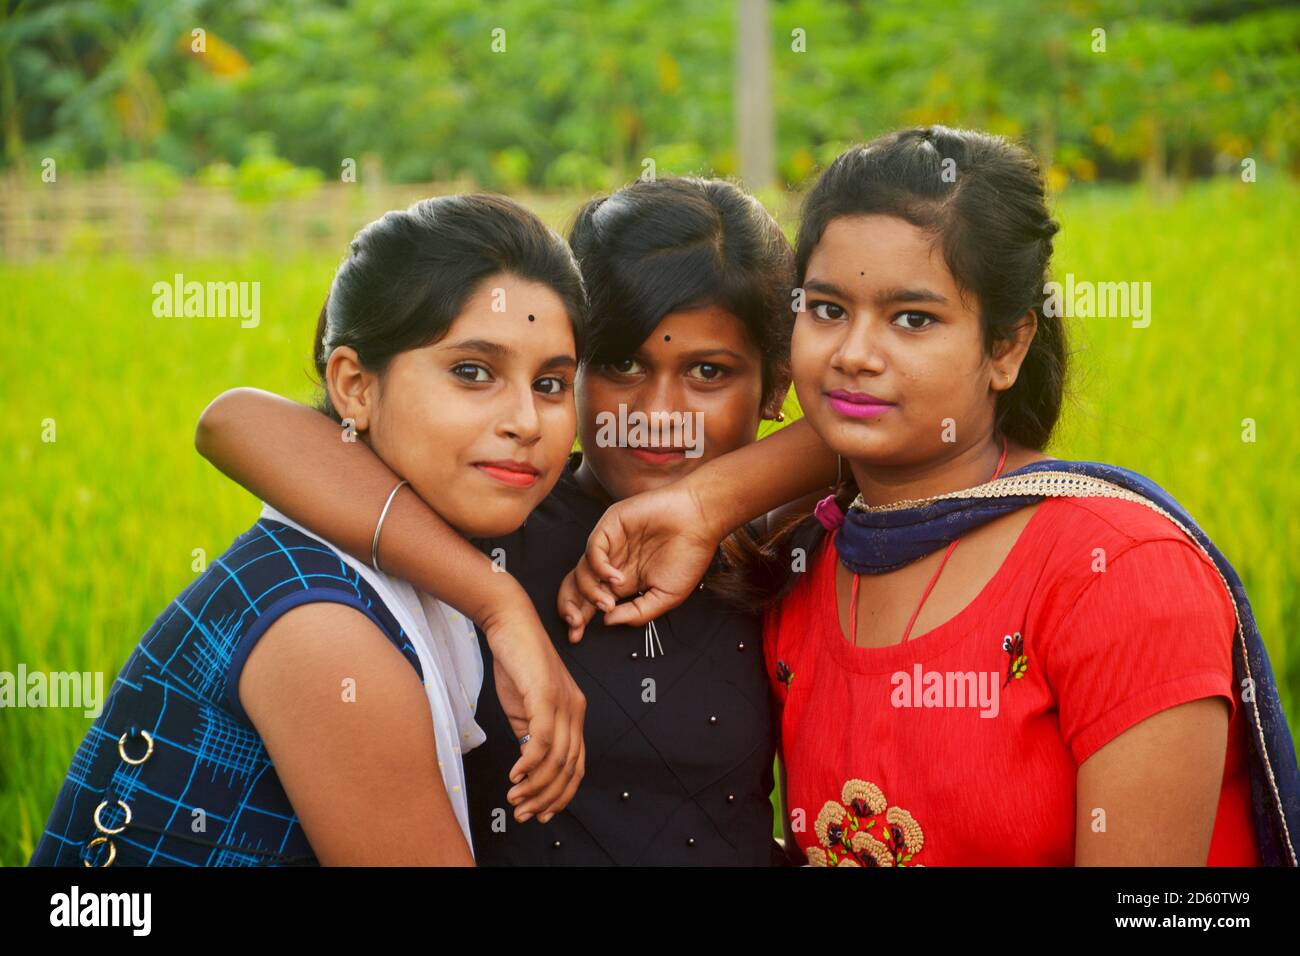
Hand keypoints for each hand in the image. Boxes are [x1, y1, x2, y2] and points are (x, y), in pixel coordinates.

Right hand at [478, 596, 585, 823]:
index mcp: (574, 713)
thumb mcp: (524, 706)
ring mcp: (563, 701)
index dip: (561, 794)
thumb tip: (528, 767)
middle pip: (569, 768)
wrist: (509, 622)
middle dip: (547, 798)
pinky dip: (529, 763)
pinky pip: (542, 738)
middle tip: (524, 814)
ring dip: (535, 786)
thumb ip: (530, 733)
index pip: (577, 765)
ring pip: (557, 758)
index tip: (542, 813)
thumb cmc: (516, 662)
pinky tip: (515, 775)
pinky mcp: (546, 694)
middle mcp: (576, 709)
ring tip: (515, 800)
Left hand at [556, 478, 726, 641]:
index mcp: (624, 582)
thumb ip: (637, 613)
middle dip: (571, 608)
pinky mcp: (610, 526)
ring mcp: (610, 545)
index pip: (592, 600)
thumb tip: (607, 622)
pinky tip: (616, 578)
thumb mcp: (665, 597)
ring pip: (581, 571)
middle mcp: (613, 564)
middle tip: (576, 624)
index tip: (577, 637)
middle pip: (578, 587)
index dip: (581, 618)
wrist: (699, 521)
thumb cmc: (689, 556)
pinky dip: (598, 568)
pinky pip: (592, 550)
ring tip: (608, 603)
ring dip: (589, 592)